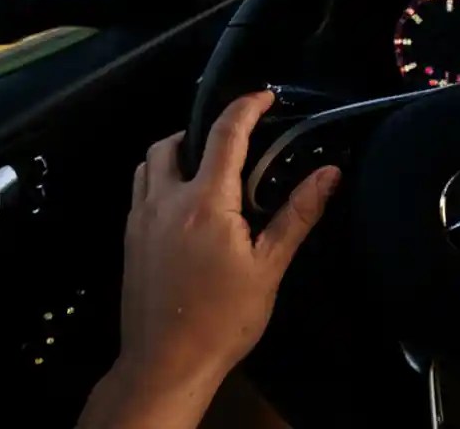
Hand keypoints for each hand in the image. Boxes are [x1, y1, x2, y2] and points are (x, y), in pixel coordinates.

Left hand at [79, 91, 340, 428]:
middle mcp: (164, 201)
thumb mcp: (269, 266)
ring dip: (177, 153)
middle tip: (234, 140)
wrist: (166, 362)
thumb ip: (297, 214)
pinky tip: (184, 205)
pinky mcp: (129, 240)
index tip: (264, 96)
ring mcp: (140, 220)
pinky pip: (140, 190)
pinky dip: (161, 179)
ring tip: (207, 167)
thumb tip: (330, 172)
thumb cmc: (224, 317)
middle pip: (173, 142)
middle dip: (202, 130)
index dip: (246, 108)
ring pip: (149, 164)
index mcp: (204, 202)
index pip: (225, 135)